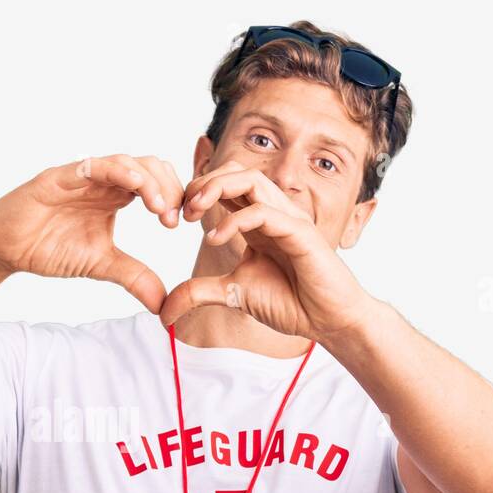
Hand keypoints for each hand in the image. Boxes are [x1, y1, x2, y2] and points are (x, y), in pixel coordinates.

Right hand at [0, 155, 183, 312]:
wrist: (5, 250)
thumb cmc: (48, 248)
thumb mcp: (100, 265)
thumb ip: (133, 276)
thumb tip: (163, 303)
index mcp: (115, 195)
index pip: (156, 183)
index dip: (173, 197)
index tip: (182, 224)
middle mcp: (102, 180)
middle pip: (148, 166)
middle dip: (168, 188)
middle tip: (175, 218)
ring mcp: (81, 176)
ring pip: (125, 162)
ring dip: (148, 181)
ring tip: (161, 208)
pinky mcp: (58, 178)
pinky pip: (91, 166)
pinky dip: (116, 171)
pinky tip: (133, 185)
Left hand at [159, 160, 371, 341]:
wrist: (328, 320)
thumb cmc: (290, 302)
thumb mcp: (231, 295)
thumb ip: (199, 293)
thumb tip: (164, 310)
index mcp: (256, 221)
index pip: (225, 186)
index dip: (196, 192)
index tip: (174, 216)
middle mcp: (272, 212)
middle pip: (236, 172)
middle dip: (203, 182)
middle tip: (180, 210)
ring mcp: (288, 219)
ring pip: (252, 180)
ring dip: (217, 189)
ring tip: (193, 211)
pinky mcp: (301, 233)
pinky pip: (265, 212)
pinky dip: (236, 220)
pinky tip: (215, 239)